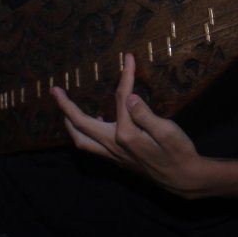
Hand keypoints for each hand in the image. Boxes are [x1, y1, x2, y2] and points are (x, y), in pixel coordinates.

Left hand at [52, 54, 205, 196]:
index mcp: (126, 134)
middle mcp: (114, 145)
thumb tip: (130, 97)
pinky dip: (84, 133)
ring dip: (70, 124)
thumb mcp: (167, 131)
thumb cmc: (178, 152)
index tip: (129, 58)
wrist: (183, 178)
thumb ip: (145, 115)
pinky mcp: (118, 160)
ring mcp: (114, 155)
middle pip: (80, 124)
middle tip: (54, 91)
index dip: (125, 76)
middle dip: (65, 106)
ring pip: (81, 141)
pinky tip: (94, 120)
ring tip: (65, 107)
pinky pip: (91, 146)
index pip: (121, 99)